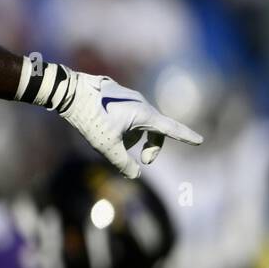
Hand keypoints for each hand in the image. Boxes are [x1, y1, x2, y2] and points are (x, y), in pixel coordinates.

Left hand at [18, 60, 202, 177]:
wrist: (69, 92)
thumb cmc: (90, 118)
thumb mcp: (106, 145)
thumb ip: (123, 162)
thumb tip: (136, 175)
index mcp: (144, 113)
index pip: (170, 129)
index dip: (185, 136)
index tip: (199, 140)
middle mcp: (141, 103)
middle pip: (155, 130)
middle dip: (152, 147)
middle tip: (145, 162)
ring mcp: (129, 98)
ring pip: (139, 124)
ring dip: (133, 138)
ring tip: (113, 143)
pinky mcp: (118, 96)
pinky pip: (128, 116)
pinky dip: (124, 128)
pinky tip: (104, 131)